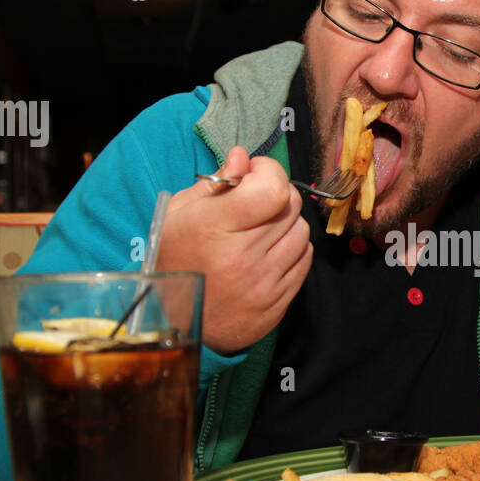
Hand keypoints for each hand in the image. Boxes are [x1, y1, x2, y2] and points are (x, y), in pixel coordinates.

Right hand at [156, 146, 311, 353]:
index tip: (254, 174)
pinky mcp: (277, 304)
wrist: (175, 323)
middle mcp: (241, 257)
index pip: (272, 188)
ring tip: (260, 229)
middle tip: (256, 200)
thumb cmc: (175, 260)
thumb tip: (244, 157)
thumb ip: (215, 182)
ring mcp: (262, 284)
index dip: (268, 172)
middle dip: (276, 193)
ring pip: (302, 231)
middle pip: (290, 205)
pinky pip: (304, 260)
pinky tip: (268, 251)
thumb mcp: (179, 213)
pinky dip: (292, 249)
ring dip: (286, 223)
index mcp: (212, 228)